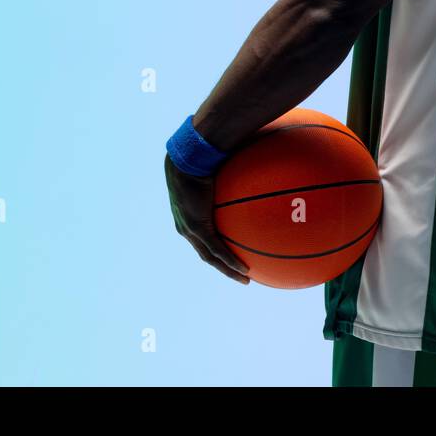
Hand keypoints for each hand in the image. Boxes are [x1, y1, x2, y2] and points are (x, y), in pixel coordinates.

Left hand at [165, 154, 250, 284]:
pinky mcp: (197, 228)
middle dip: (222, 266)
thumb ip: (231, 176)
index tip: (228, 254)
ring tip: (244, 279)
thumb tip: (250, 171)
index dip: (214, 249)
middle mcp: (185, 226)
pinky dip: (230, 262)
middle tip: (239, 273)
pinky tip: (244, 269)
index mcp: (187, 216)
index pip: (201, 238)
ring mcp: (189, 229)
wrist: (188, 157)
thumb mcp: (216, 171)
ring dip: (227, 270)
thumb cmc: (202, 157)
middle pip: (205, 253)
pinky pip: (216, 250)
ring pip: (210, 258)